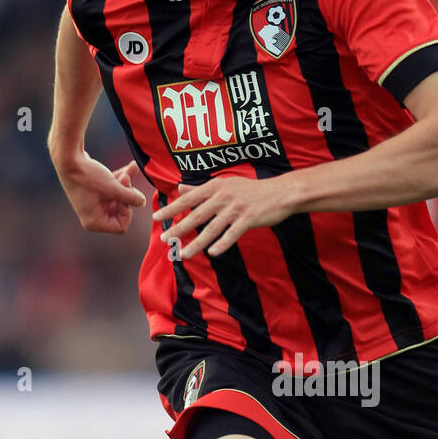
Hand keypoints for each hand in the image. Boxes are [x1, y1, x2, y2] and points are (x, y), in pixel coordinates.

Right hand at [54, 154, 145, 234]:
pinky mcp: (93, 192)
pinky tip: (131, 166)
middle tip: (126, 178)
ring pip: (118, 197)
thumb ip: (131, 197)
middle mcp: (92, 216)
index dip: (127, 210)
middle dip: (127, 193)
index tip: (126, 195)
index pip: (121, 226)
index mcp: (94, 222)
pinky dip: (120, 179)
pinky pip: (112, 189)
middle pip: (120, 211)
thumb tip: (142, 202)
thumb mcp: (113, 187)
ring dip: (126, 183)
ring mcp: (92, 203)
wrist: (68, 157)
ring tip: (130, 169)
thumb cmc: (87, 175)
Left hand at [153, 175, 294, 258]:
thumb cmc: (252, 190)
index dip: (172, 208)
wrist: (281, 192)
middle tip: (165, 239)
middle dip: (179, 227)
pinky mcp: (249, 219)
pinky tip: (212, 253)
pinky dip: (222, 244)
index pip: (189, 198)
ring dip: (197, 243)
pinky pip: (232, 234)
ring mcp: (236, 208)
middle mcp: (223, 196)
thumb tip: (179, 188)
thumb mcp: (225, 184)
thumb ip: (201, 188)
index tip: (156, 217)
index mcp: (215, 187)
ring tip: (184, 254)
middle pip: (196, 215)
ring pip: (212, 228)